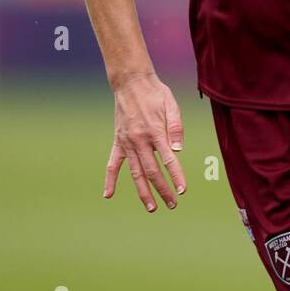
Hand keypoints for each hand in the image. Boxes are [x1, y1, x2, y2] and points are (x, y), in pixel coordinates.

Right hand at [104, 71, 186, 211]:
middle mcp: (140, 140)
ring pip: (135, 173)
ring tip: (151, 208)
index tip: (182, 191)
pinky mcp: (118, 142)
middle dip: (163, 190)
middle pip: (152, 172)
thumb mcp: (171, 105)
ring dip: (143, 192)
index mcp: (155, 132)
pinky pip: (112, 164)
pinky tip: (108, 195)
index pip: (168, 161)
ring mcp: (127, 143)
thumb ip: (176, 127)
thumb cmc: (155, 93)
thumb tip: (178, 150)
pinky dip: (110, 180)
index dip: (176, 177)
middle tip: (172, 204)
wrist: (131, 82)